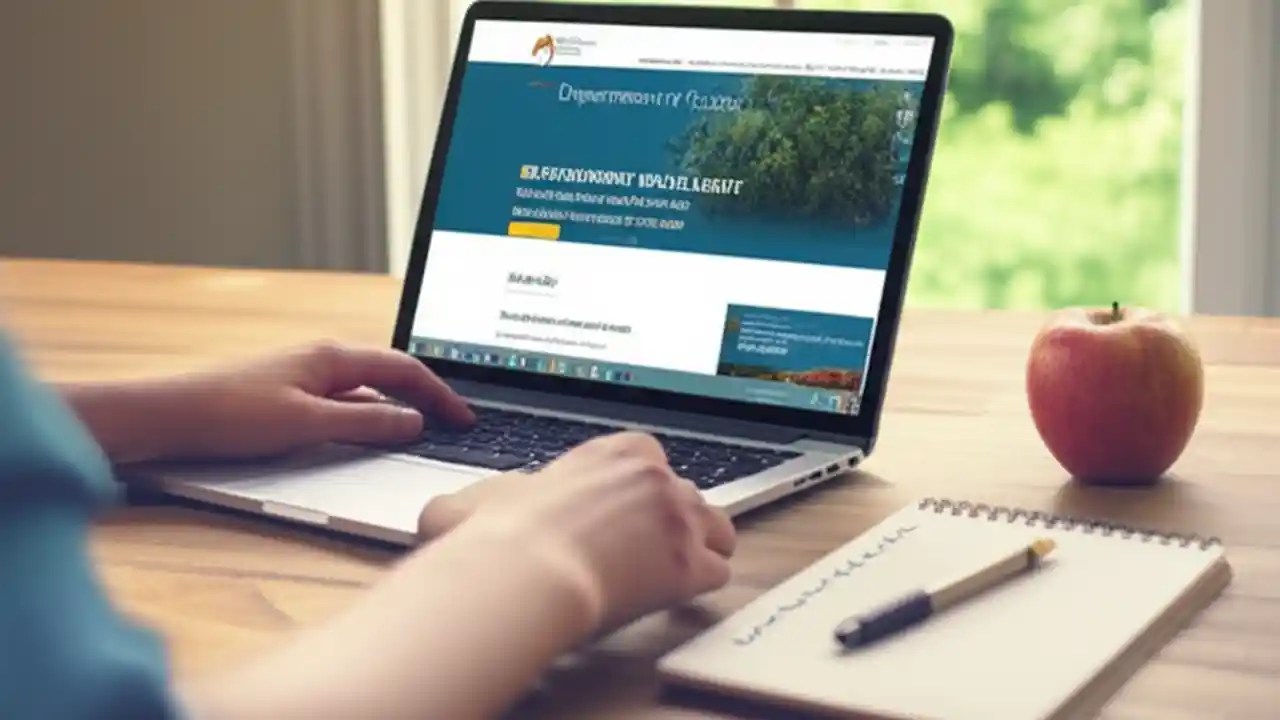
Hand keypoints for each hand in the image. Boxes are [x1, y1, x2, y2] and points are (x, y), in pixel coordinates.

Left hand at [62, 341, 473, 463]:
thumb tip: (412, 423)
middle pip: (389, 374)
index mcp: (332, 356)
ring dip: (396, 407)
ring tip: (421, 431)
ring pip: (366, 388)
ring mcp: (304, 375)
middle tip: (453, 423)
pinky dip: (367, 416)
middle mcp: (322, 358)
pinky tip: (369, 436)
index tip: (464, 418)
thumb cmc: (231, 414)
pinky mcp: (288, 393)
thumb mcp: (308, 423)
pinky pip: (343, 401)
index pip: (405, 369)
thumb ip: (366, 423)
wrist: (170, 416)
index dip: (440, 395)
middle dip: (426, 396)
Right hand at [421, 432, 735, 632]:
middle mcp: (654, 477)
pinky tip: (677, 595)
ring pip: (716, 526)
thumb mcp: (474, 500)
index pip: (650, 459)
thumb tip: (442, 514)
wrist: (526, 571)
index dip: (639, 490)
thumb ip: (477, 500)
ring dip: (699, 546)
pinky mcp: (692, 564)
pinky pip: (718, 570)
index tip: (625, 512)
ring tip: (673, 568)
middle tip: (645, 546)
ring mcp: (679, 518)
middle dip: (670, 518)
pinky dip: (699, 584)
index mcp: (612, 452)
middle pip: (686, 492)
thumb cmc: (500, 536)